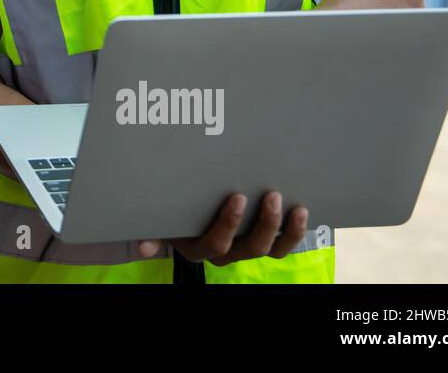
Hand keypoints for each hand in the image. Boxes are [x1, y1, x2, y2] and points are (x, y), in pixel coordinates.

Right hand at [136, 191, 308, 265]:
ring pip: (271, 250)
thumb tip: (144, 247)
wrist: (181, 219)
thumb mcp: (158, 222)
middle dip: (264, 224)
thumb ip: (151, 233)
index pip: (217, 243)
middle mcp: (225, 252)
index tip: (238, 197)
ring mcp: (245, 248)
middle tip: (271, 195)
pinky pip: (282, 245)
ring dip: (286, 231)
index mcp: (198, 248)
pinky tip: (303, 211)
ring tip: (296, 207)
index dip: (229, 224)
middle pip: (251, 247)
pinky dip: (295, 231)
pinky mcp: (261, 241)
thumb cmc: (170, 214)